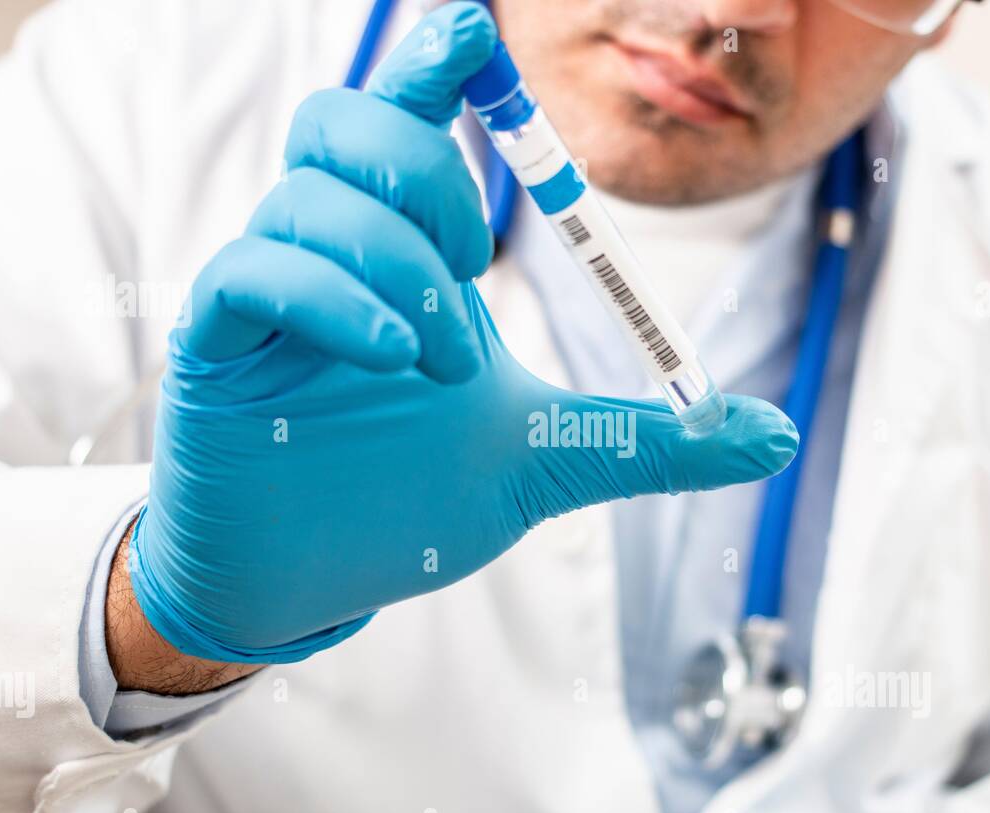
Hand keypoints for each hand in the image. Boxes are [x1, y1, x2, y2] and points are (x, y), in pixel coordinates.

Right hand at [127, 2, 796, 663]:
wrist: (314, 581)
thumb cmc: (407, 503)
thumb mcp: (548, 460)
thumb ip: (651, 441)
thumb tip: (774, 434)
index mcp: (401, 257)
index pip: (408, 125)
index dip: (435, 65)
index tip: (474, 33)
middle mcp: (329, 256)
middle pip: (344, 124)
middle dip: (427, 175)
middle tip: (480, 268)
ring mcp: (267, 296)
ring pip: (309, 196)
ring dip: (399, 263)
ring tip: (446, 358)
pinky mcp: (216, 347)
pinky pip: (255, 270)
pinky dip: (333, 298)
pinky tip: (390, 356)